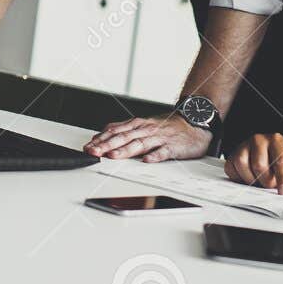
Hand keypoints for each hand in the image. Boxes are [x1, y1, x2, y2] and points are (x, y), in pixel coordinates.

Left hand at [83, 114, 212, 161]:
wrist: (194, 123)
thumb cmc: (167, 127)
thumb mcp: (143, 125)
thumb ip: (123, 130)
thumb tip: (101, 135)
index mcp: (138, 125)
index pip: (115, 131)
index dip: (101, 140)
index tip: (88, 147)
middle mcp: (146, 129)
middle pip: (123, 137)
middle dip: (107, 145)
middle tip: (94, 152)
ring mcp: (159, 138)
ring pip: (140, 144)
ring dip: (125, 150)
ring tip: (113, 156)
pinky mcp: (173, 146)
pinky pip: (163, 151)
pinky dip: (155, 155)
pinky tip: (147, 160)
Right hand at [224, 133, 282, 194]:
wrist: (262, 148)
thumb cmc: (277, 156)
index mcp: (276, 140)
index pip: (279, 160)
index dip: (282, 178)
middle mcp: (258, 140)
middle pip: (259, 166)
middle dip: (266, 180)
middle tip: (270, 183)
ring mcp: (243, 146)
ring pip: (243, 167)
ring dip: (252, 179)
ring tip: (259, 179)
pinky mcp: (232, 155)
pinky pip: (232, 171)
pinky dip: (240, 178)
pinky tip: (248, 176)